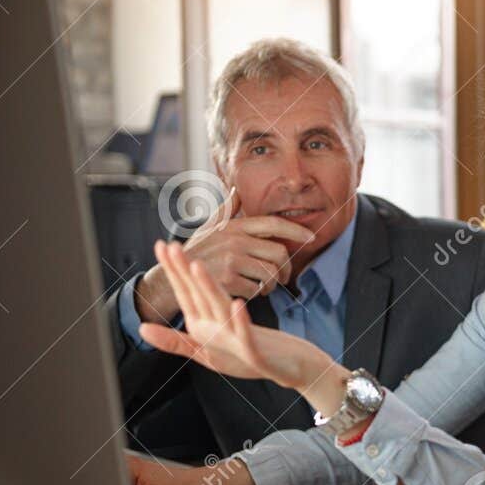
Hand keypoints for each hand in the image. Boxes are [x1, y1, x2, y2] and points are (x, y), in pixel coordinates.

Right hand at [132, 187, 314, 322]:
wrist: (172, 276)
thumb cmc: (194, 253)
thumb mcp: (208, 227)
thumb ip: (226, 210)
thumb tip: (235, 189)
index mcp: (234, 226)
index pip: (274, 224)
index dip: (296, 230)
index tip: (311, 237)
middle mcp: (235, 240)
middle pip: (279, 252)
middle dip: (285, 268)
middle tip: (282, 277)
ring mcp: (231, 259)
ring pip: (271, 273)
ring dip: (271, 284)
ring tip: (262, 286)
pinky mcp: (228, 279)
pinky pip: (257, 289)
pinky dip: (256, 295)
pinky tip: (246, 293)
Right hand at [139, 240, 336, 395]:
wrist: (288, 370)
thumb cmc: (247, 355)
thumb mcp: (208, 349)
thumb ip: (179, 337)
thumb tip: (143, 328)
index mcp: (201, 327)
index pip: (185, 293)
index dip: (173, 270)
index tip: (161, 245)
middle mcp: (212, 333)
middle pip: (197, 297)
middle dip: (183, 272)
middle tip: (169, 246)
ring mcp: (232, 343)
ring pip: (218, 311)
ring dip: (208, 288)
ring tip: (196, 266)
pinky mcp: (253, 354)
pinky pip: (246, 334)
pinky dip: (241, 320)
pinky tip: (238, 302)